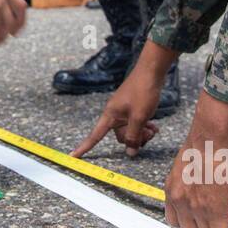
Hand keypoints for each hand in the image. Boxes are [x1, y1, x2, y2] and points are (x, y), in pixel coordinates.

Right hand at [73, 41, 175, 156]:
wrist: (151, 71)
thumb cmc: (143, 91)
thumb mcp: (139, 117)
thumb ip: (134, 136)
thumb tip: (129, 153)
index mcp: (110, 115)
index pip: (95, 135)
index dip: (84, 147)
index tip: (73, 156)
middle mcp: (114, 114)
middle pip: (120, 136)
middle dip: (134, 138)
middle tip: (149, 134)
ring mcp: (124, 111)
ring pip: (130, 131)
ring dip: (142, 133)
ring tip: (154, 129)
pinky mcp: (132, 108)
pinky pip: (135, 123)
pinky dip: (144, 127)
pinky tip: (154, 126)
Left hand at [163, 91, 227, 227]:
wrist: (213, 136)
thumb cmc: (206, 141)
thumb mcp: (188, 164)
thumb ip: (191, 178)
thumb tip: (204, 182)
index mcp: (173, 191)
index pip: (175, 221)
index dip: (191, 227)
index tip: (202, 226)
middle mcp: (181, 202)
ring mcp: (197, 209)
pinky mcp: (215, 211)